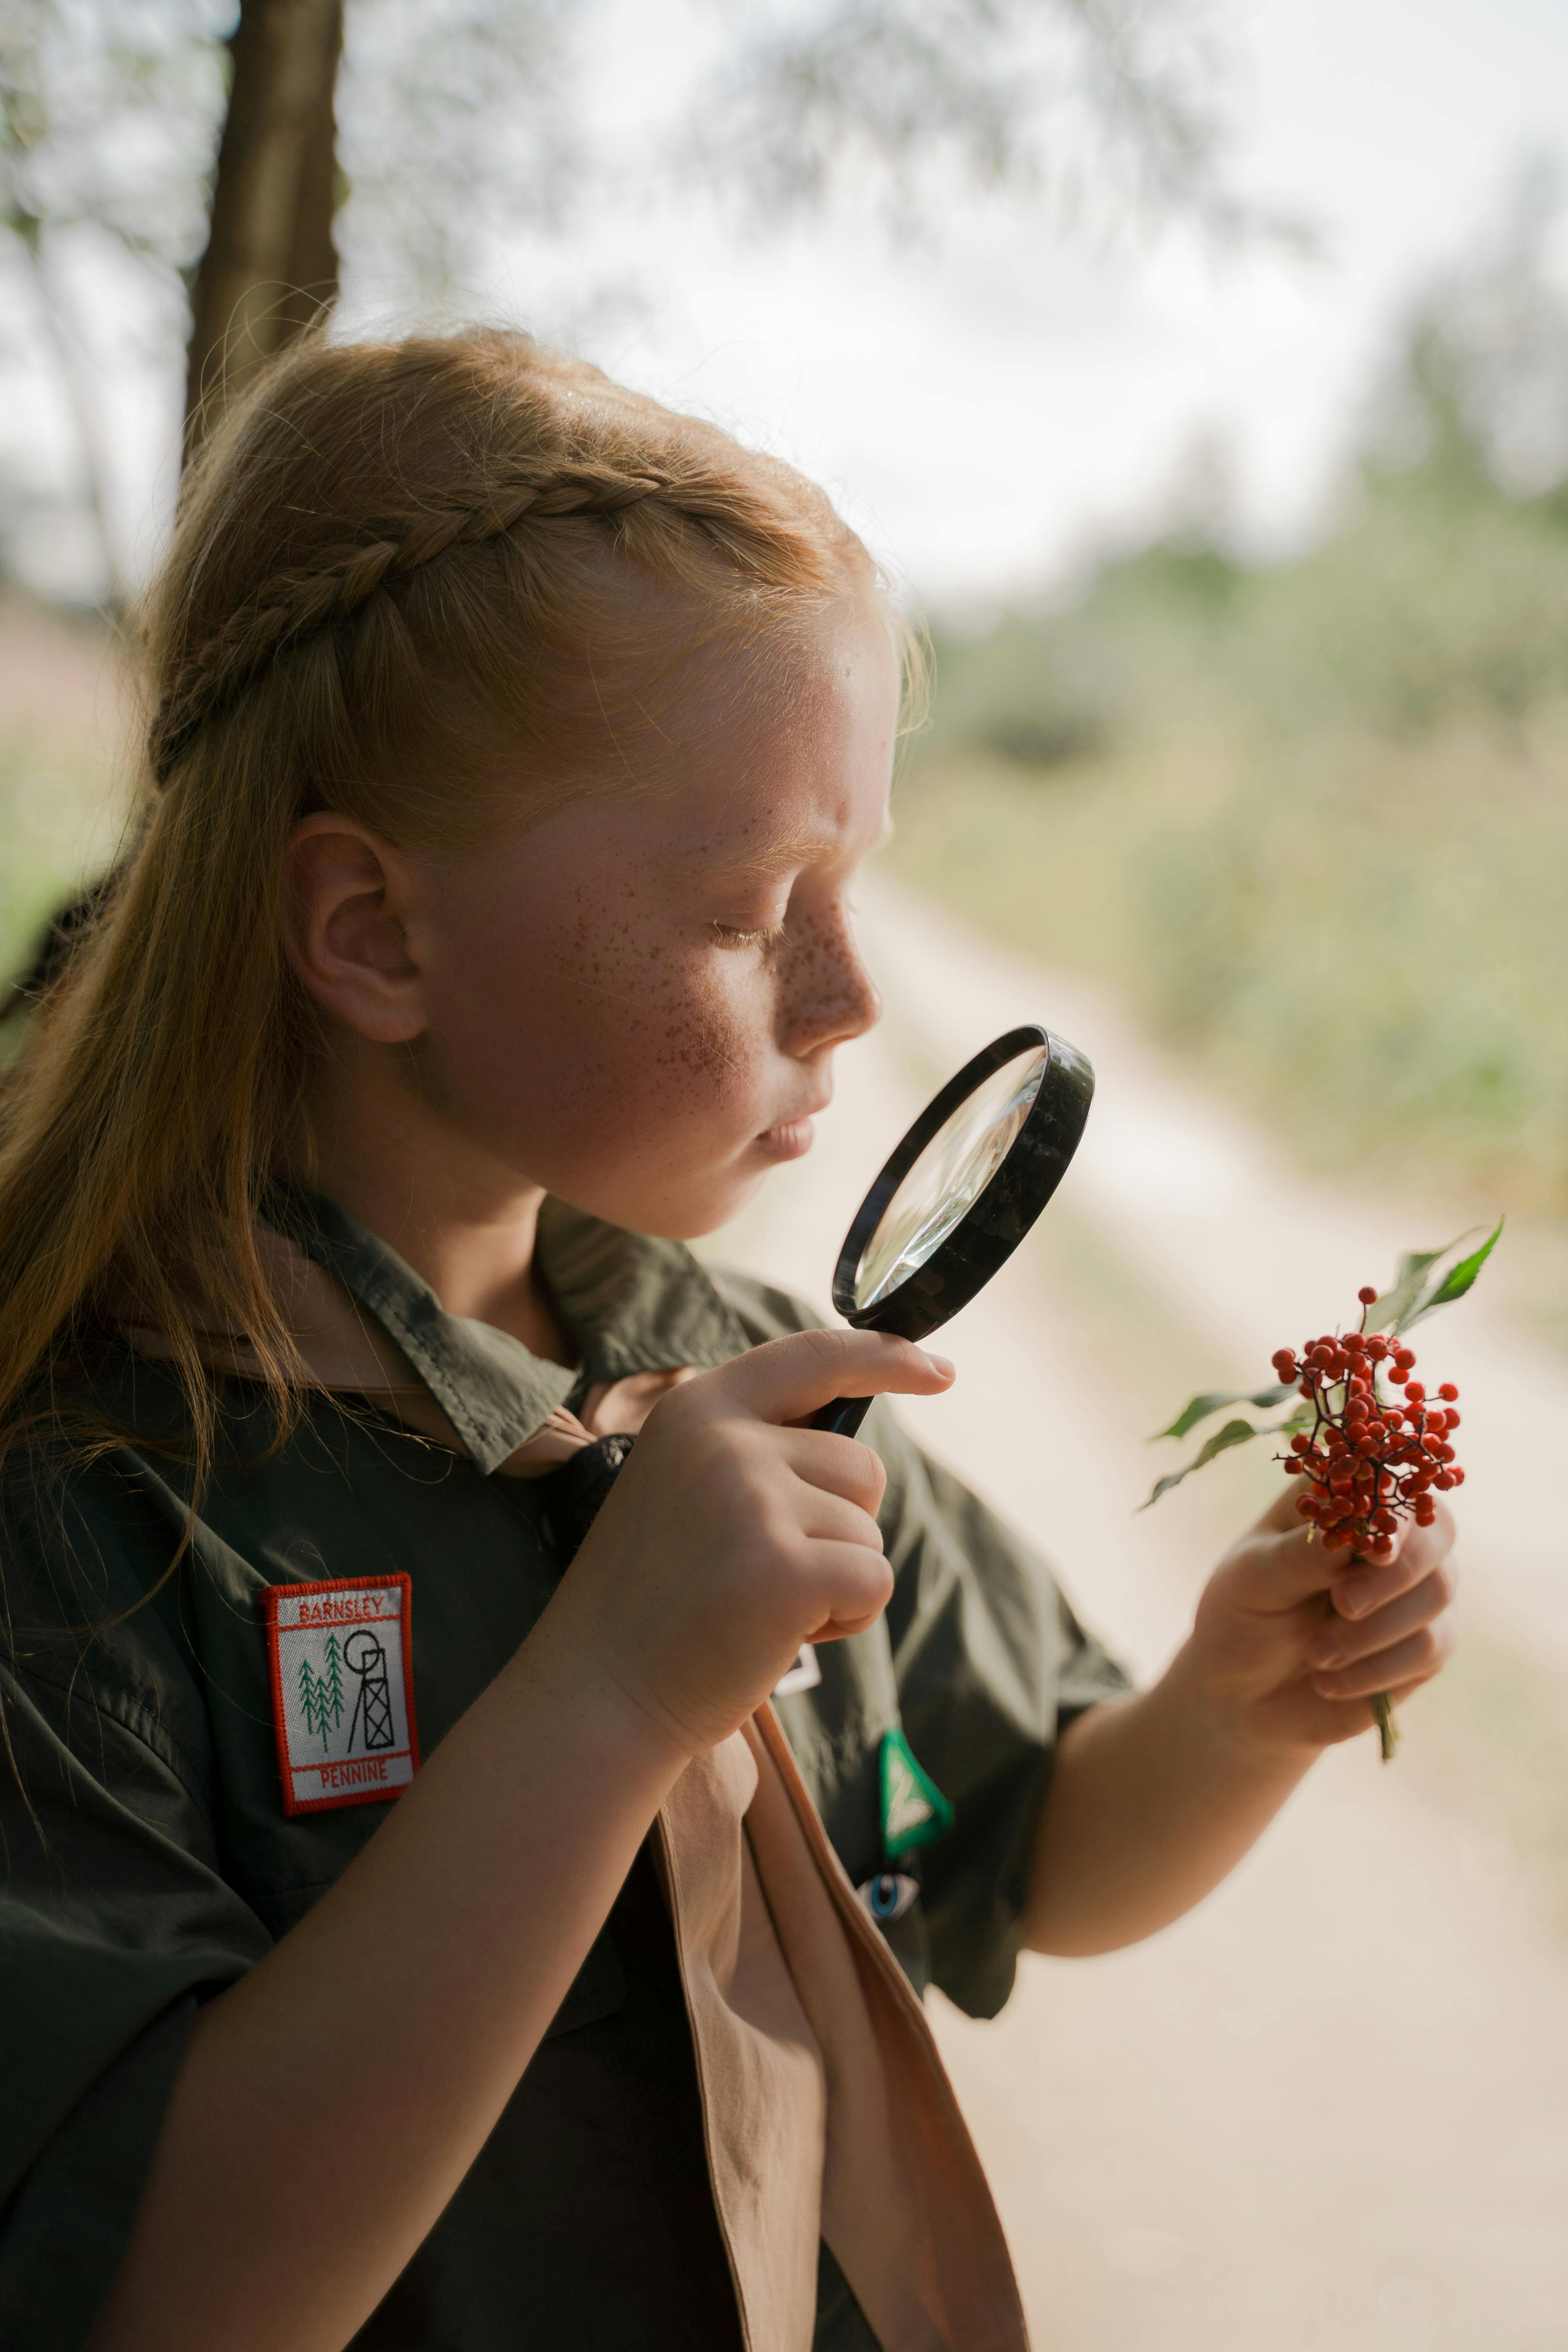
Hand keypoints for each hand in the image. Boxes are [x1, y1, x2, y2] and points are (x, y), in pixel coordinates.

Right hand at [544, 1328, 954, 1759]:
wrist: (599, 1691)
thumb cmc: (652, 1598)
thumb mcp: (684, 1486)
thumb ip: (753, 1450)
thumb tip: (850, 1448)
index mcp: (697, 1408)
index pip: (814, 1356)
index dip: (886, 1358)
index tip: (937, 1371)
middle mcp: (725, 1442)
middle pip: (860, 1465)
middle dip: (839, 1527)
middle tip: (761, 1571)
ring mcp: (754, 1503)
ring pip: (868, 1529)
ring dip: (837, 1577)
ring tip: (759, 1605)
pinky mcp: (786, 1571)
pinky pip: (874, 1580)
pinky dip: (849, 1617)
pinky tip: (783, 1635)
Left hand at [1187, 1483, 1457, 1758]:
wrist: (1243, 1693)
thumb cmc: (1243, 1615)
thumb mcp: (1254, 1579)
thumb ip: (1301, 1555)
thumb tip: (1358, 1536)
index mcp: (1342, 1498)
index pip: (1389, 1480)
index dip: (1392, 1512)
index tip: (1373, 1549)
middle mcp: (1390, 1535)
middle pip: (1435, 1531)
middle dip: (1393, 1574)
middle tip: (1343, 1604)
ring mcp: (1415, 1588)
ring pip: (1438, 1592)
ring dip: (1373, 1631)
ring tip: (1316, 1655)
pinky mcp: (1426, 1643)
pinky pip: (1431, 1648)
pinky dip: (1377, 1670)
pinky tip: (1329, 1682)